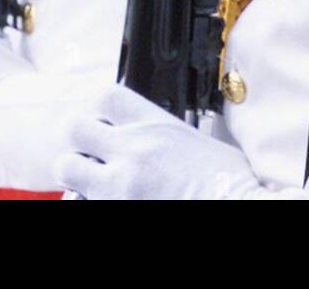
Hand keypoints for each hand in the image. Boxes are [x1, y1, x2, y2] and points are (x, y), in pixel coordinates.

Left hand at [55, 84, 262, 199]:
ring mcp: (121, 185)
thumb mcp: (201, 144)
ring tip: (95, 184)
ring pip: (67, 168)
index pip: (106, 98)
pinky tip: (113, 201)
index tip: (103, 124)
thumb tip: (149, 139)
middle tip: (91, 157)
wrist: (241, 210)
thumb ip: (165, 135)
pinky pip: (85, 201)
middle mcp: (133, 150)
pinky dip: (92, 201)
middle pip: (76, 127)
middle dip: (79, 142)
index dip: (99, 110)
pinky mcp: (116, 209)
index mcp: (157, 126)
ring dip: (76, 175)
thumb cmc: (231, 185)